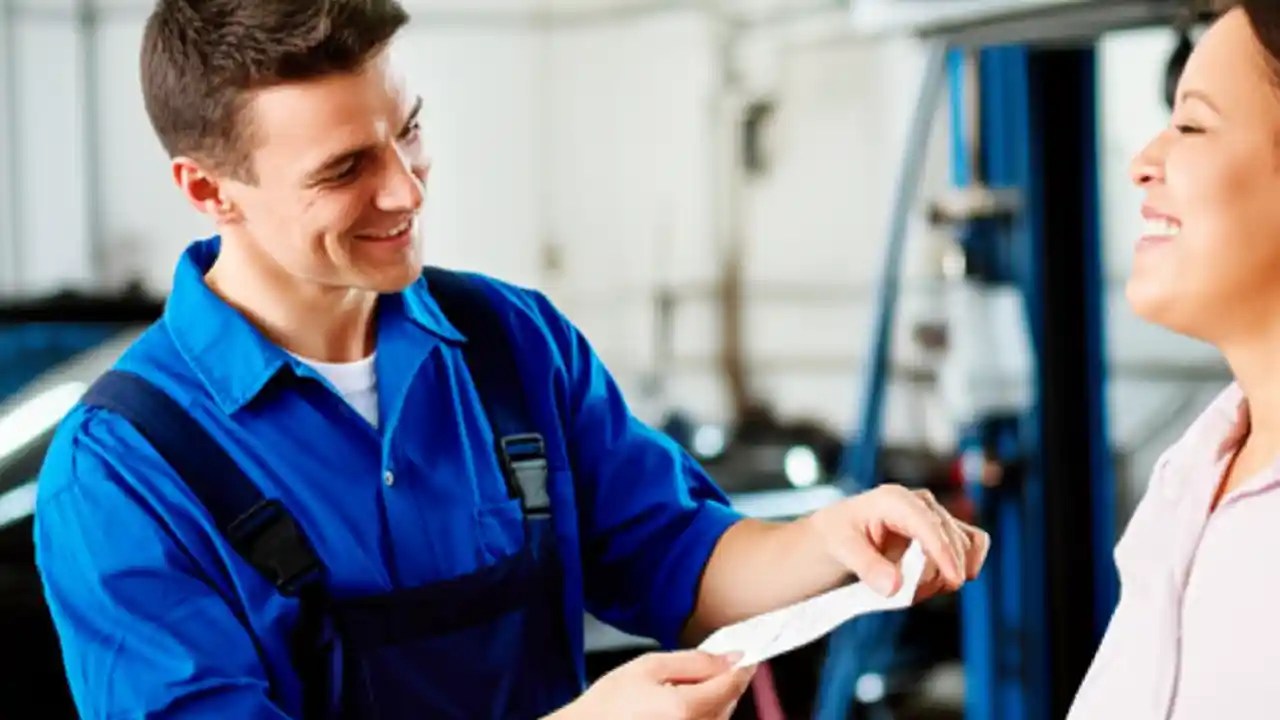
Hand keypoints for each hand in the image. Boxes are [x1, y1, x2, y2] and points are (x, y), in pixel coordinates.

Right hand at [551, 650, 755, 719]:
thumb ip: (695, 661)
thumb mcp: (648, 666)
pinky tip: (676, 710)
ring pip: (720, 718)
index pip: (732, 684)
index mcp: (684, 709)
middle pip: (729, 703)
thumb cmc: (608, 704)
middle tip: (697, 672)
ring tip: (675, 693)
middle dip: (722, 683)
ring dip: (712, 701)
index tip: (745, 654)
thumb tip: (732, 658)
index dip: (742, 666)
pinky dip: (701, 716)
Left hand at [806, 484, 988, 599]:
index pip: (929, 525)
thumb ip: (868, 567)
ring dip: (946, 575)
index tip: (954, 580)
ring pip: (964, 547)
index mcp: (894, 499)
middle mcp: (920, 503)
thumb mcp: (842, 549)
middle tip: (909, 595)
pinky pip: (973, 546)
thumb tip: (894, 587)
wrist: (840, 535)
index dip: (945, 553)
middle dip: (937, 574)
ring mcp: (935, 516)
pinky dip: (961, 567)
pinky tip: (940, 581)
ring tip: (914, 590)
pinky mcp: (945, 530)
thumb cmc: (839, 536)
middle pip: (951, 540)